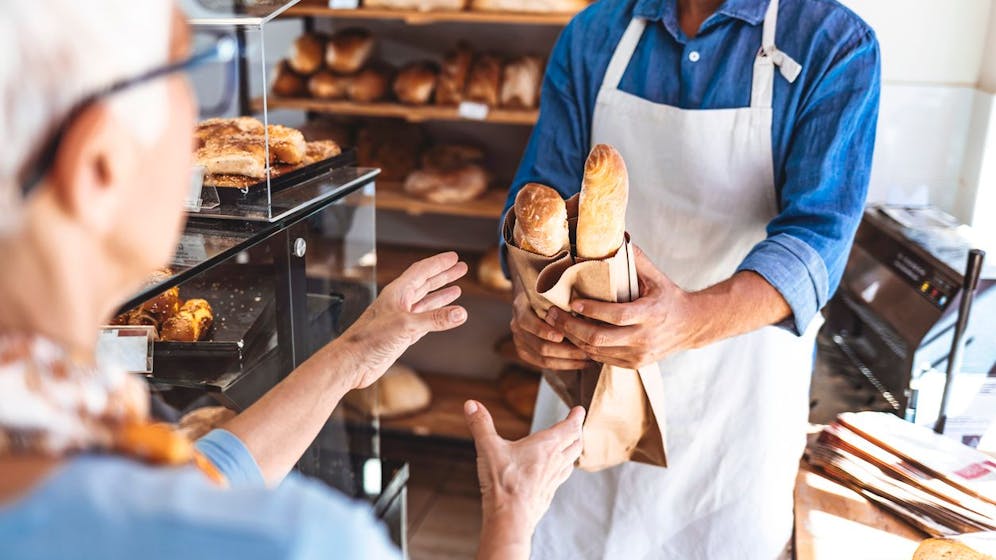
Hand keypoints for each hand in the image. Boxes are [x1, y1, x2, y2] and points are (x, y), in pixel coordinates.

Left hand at [340, 252, 467, 388]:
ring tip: (457, 288)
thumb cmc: (368, 340)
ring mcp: (400, 319)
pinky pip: (424, 320)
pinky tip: (445, 314)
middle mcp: (398, 303)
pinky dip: (436, 315)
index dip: (439, 263)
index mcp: (396, 293)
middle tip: (460, 268)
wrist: (352, 362)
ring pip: (425, 301)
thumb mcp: (406, 326)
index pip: (421, 271)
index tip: (454, 258)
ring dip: (441, 294)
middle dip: (443, 275)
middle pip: (425, 283)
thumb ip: (434, 319)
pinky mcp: (402, 334)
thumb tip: (459, 313)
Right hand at [465, 400, 583, 550]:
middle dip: (577, 432)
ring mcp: (554, 479)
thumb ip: (481, 424)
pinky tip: (555, 472)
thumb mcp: (488, 447)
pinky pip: (561, 477)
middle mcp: (555, 461)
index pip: (570, 427)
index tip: (579, 410)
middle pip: (576, 443)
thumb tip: (471, 404)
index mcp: (546, 445)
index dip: (576, 417)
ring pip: (571, 460)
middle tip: (576, 425)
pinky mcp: (548, 494)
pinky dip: (563, 468)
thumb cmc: (503, 482)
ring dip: (573, 450)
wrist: (510, 518)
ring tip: (570, 446)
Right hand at [509, 277, 591, 370]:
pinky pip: (544, 364)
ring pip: (544, 358)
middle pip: (540, 345)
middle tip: (587, 351)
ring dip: (568, 361)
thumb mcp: (550, 288)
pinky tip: (580, 364)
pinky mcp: (525, 353)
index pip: (527, 322)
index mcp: (520, 308)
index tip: (561, 335)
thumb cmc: (548, 291)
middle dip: (566, 350)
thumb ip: (559, 296)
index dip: (543, 330)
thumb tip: (580, 303)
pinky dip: (563, 365)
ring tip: (588, 360)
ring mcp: (519, 341)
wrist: (532, 298)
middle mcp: (516, 326)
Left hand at [545, 245, 694, 368]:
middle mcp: (644, 337)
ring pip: (597, 352)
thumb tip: (616, 235)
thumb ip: (635, 258)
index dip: (591, 310)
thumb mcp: (656, 275)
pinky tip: (572, 336)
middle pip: (600, 338)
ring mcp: (639, 355)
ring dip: (573, 339)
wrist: (691, 326)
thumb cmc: (668, 296)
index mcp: (650, 313)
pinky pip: (602, 360)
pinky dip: (585, 349)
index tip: (572, 302)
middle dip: (571, 327)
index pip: (616, 315)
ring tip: (556, 324)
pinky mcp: (635, 364)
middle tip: (552, 314)